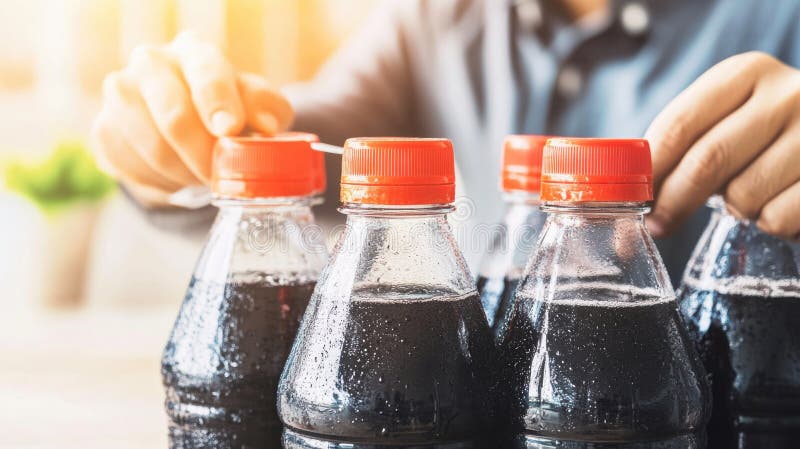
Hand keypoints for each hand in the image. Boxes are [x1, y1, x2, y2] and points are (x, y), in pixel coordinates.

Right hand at [90, 32, 293, 206]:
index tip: (229, 130)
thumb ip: (266, 108)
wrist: (187, 122)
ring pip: (153, 148)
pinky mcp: (104, 129)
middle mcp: (151, 63)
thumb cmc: (230, 108)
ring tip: (202, 178)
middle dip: (203, 155)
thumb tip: (265, 126)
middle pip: (174, 116)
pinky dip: (162, 183)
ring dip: (185, 174)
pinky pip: (134, 168)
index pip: (206, 74)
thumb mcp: (258, 104)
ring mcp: (121, 94)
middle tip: (220, 178)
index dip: (218, 104)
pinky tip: (177, 177)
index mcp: (194, 51)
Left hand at [645, 52, 799, 240]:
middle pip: (708, 160)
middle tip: (660, 225)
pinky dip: (768, 223)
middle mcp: (786, 94)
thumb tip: (622, 206)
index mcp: (747, 72)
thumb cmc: (762, 133)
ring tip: (742, 199)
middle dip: (674, 200)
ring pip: (743, 195)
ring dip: (732, 210)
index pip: (679, 124)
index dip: (649, 168)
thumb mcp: (726, 117)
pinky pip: (777, 218)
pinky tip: (776, 204)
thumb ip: (681, 144)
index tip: (632, 198)